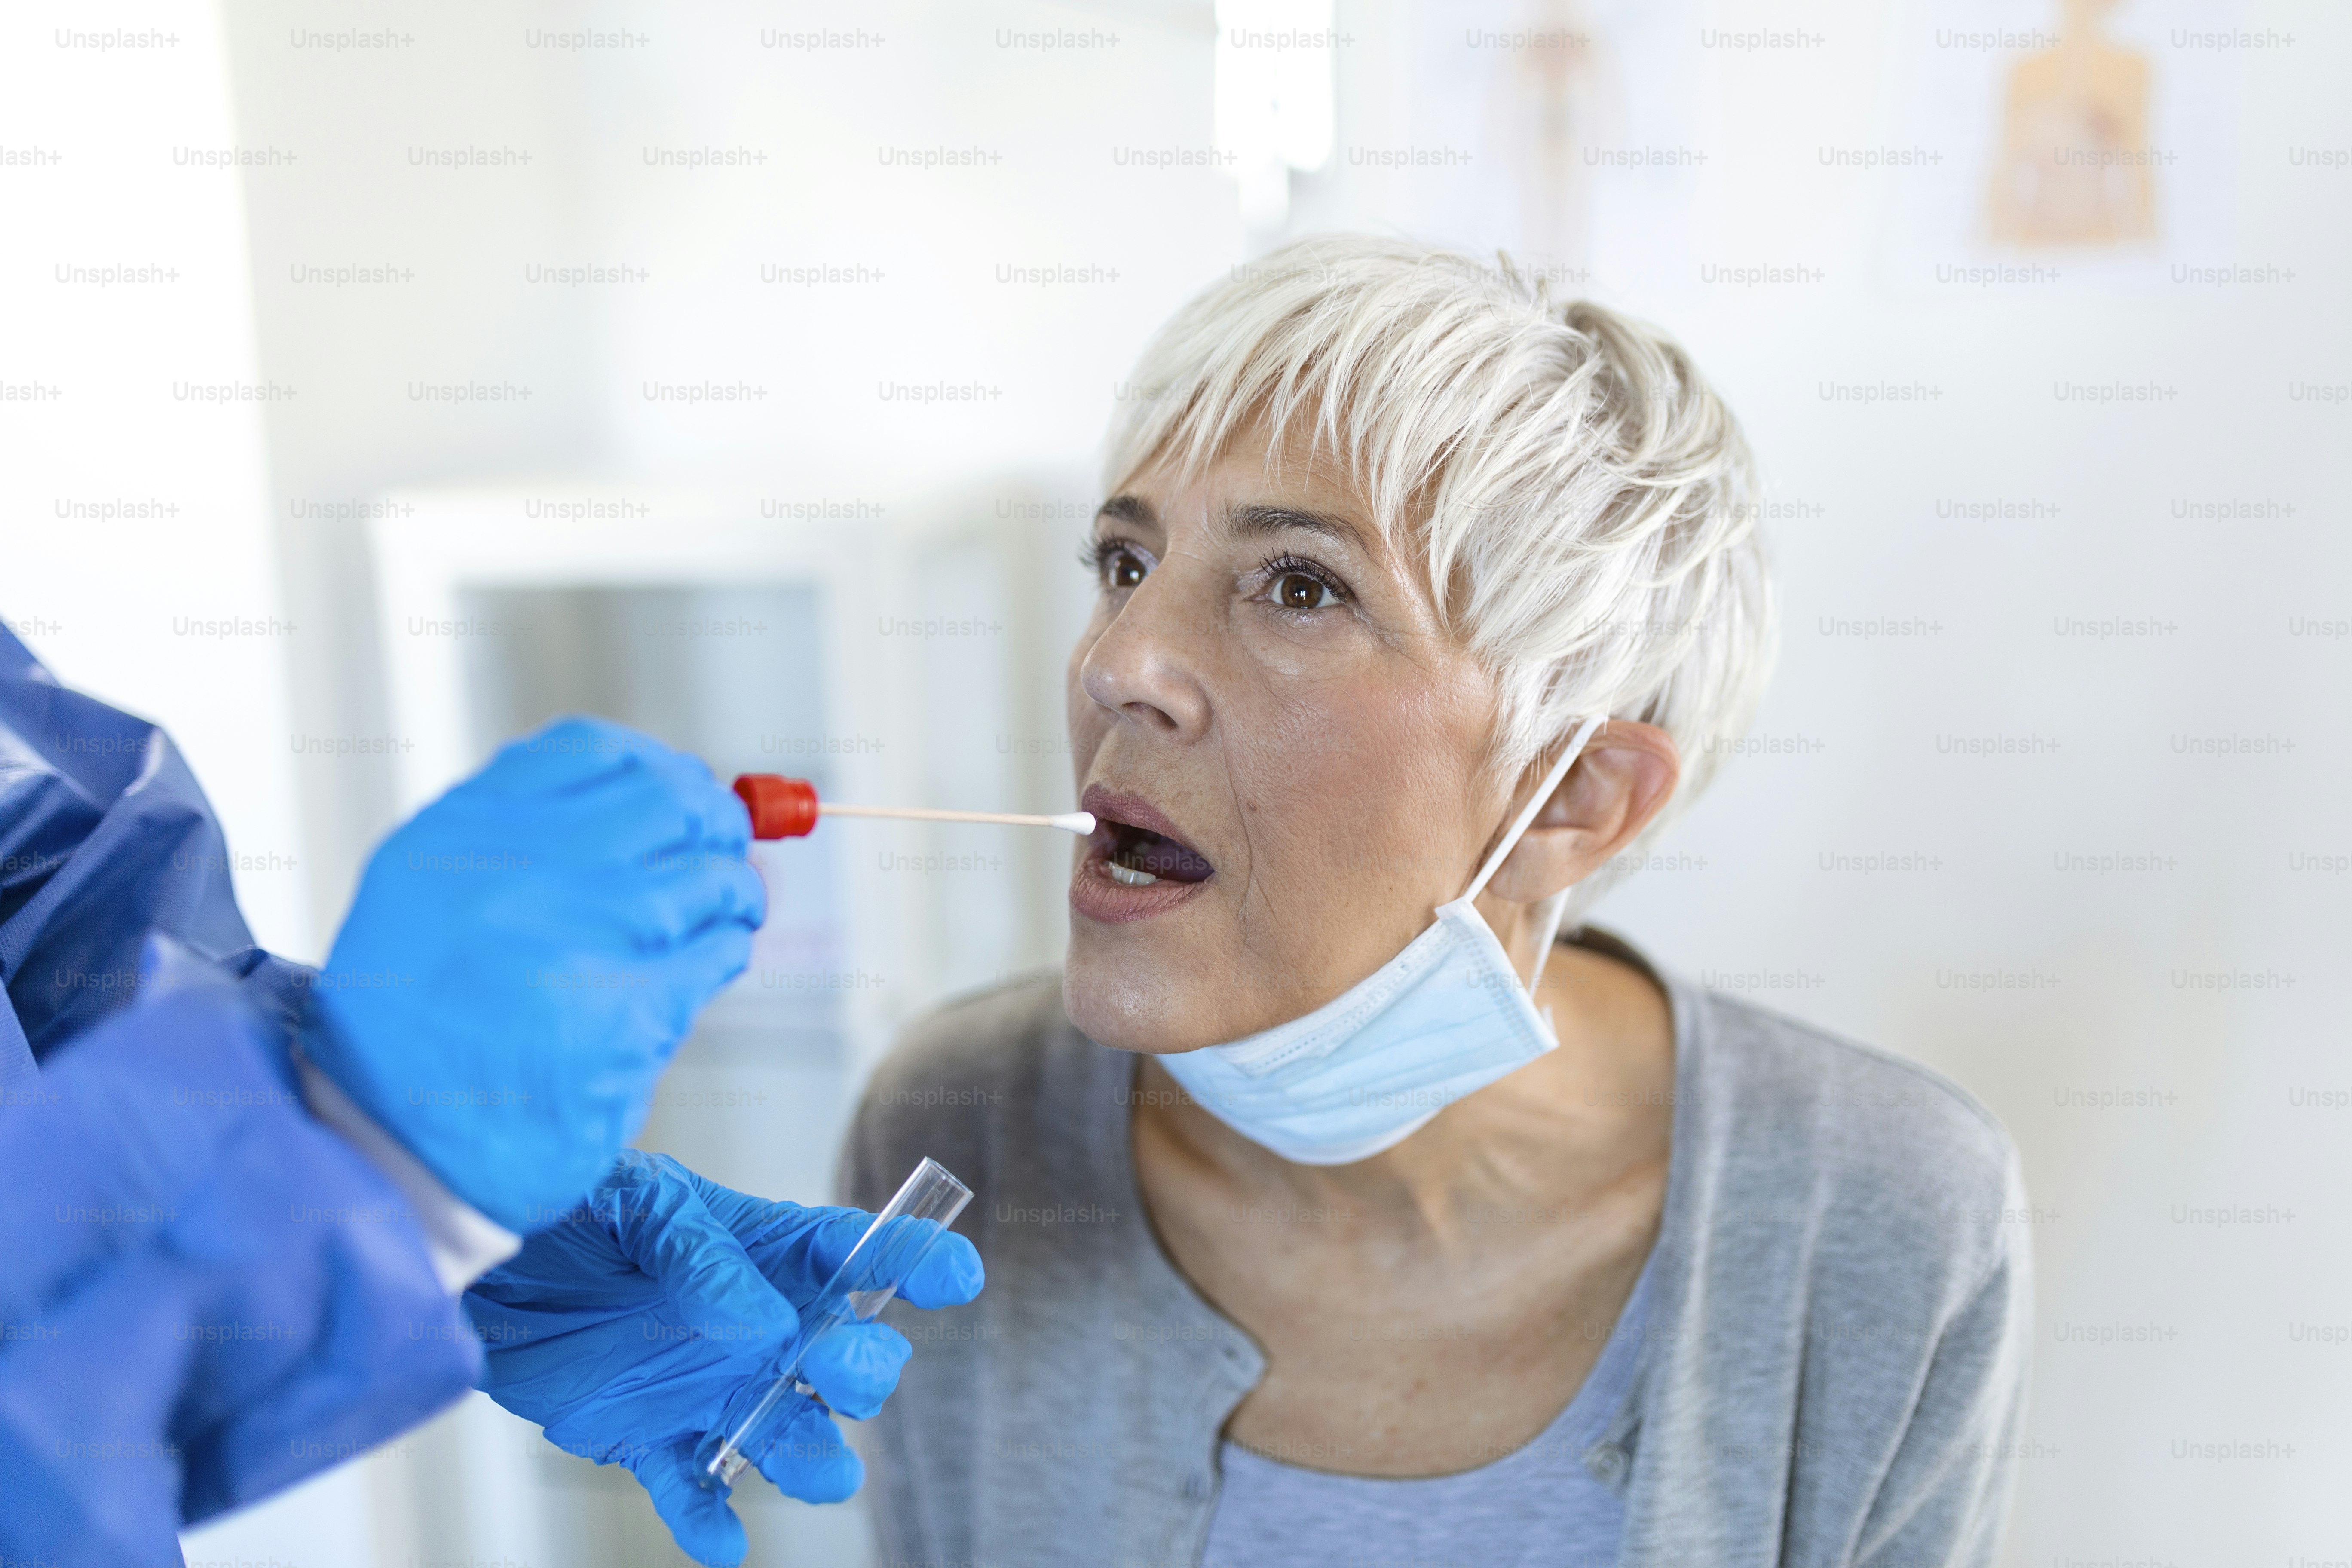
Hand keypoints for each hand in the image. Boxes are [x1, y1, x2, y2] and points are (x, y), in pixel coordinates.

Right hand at [299, 717, 765, 1230]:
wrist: (395, 1148)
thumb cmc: (417, 1024)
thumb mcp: (431, 895)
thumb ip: (526, 836)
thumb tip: (660, 797)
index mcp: (460, 835)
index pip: (591, 752)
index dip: (655, 766)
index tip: (681, 786)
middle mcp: (518, 874)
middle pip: (665, 803)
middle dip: (712, 818)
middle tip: (725, 839)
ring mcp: (577, 942)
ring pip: (704, 880)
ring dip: (733, 889)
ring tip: (731, 907)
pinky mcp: (628, 1016)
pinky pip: (713, 958)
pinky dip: (725, 951)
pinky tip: (712, 961)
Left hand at [464, 1151, 982, 1567]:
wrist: (481, 1266)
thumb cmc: (569, 1211)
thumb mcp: (630, 1202)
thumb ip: (698, 1254)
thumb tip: (760, 1320)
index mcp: (765, 1252)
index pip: (857, 1254)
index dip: (914, 1263)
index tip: (956, 1279)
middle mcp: (760, 1327)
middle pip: (848, 1359)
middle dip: (860, 1368)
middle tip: (832, 1365)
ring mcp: (714, 1389)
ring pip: (794, 1438)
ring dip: (813, 1461)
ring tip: (816, 1473)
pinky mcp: (655, 1439)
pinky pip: (698, 1491)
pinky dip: (712, 1521)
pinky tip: (718, 1539)